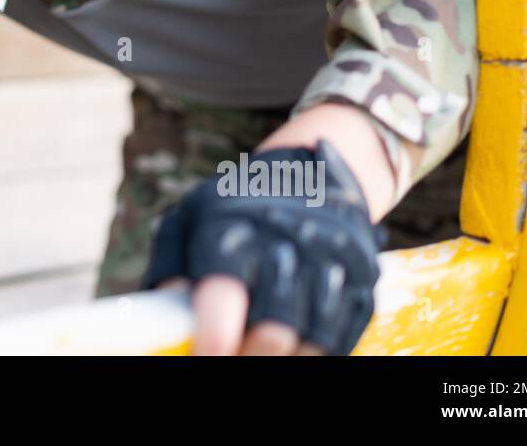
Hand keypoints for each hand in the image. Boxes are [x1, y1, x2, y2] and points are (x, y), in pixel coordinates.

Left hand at [141, 138, 386, 354]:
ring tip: (260, 349)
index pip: (224, 291)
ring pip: (313, 341)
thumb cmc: (235, 204)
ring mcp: (331, 261)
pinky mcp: (364, 278)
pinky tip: (296, 347)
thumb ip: (171, 266)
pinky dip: (320, 350)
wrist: (311, 170)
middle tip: (231, 353)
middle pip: (273, 331)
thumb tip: (162, 320)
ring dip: (286, 356)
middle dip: (249, 354)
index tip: (208, 354)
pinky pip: (346, 337)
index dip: (215, 336)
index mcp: (232, 227)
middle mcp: (286, 242)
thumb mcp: (190, 218)